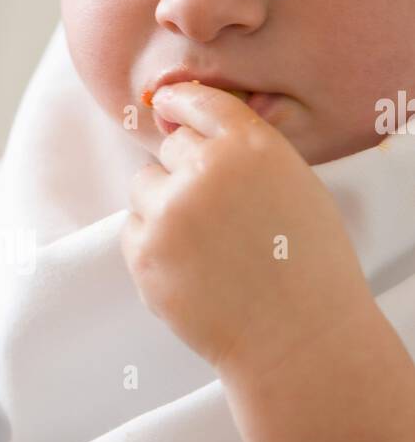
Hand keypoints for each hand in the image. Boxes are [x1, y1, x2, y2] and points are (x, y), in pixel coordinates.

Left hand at [121, 82, 373, 380]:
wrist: (296, 340)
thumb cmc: (307, 268)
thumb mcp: (297, 188)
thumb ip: (248, 157)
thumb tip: (195, 138)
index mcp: (251, 146)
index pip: (200, 102)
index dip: (180, 102)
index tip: (167, 105)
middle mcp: (205, 170)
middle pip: (171, 147)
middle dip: (186, 170)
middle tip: (215, 213)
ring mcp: (168, 212)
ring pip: (145, 185)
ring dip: (164, 205)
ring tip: (204, 245)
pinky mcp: (143, 252)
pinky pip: (133, 229)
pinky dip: (153, 244)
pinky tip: (191, 269)